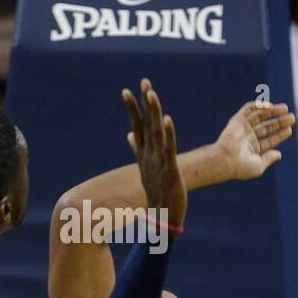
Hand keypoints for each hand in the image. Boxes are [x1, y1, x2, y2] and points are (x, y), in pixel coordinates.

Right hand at [122, 78, 186, 231]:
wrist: (162, 216)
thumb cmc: (155, 191)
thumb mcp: (145, 167)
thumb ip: (137, 148)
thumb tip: (129, 135)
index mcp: (144, 153)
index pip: (137, 125)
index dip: (133, 108)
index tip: (127, 90)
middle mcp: (149, 154)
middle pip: (146, 124)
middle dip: (144, 102)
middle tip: (144, 81)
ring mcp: (159, 161)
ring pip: (156, 132)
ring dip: (154, 112)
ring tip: (152, 93)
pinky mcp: (170, 169)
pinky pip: (169, 149)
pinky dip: (168, 134)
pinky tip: (168, 119)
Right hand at [214, 100, 295, 179]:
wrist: (225, 160)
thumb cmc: (241, 166)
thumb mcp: (259, 165)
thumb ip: (269, 158)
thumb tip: (279, 154)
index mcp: (253, 149)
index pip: (270, 139)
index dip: (280, 134)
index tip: (289, 129)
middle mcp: (248, 137)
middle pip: (267, 127)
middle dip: (279, 121)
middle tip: (292, 117)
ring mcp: (243, 128)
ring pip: (260, 116)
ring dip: (272, 111)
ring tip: (285, 108)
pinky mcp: (237, 120)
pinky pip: (248, 109)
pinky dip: (258, 106)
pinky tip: (270, 106)